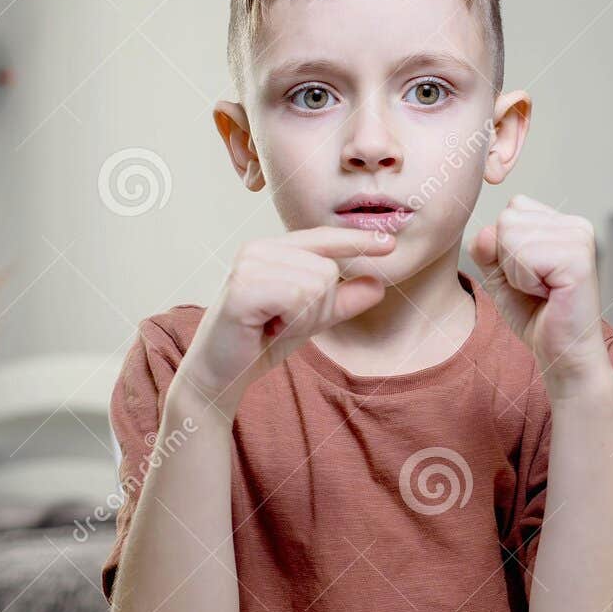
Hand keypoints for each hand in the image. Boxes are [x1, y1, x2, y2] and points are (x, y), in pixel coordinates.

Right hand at [175, 226, 395, 410]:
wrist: (221, 374)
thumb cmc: (260, 341)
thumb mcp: (311, 319)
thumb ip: (342, 301)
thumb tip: (379, 285)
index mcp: (272, 249)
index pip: (324, 237)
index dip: (357, 241)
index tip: (391, 244)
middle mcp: (258, 248)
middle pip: (328, 270)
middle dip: (318, 308)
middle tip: (283, 323)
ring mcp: (248, 264)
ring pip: (317, 284)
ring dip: (304, 317)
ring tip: (273, 325)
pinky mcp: (243, 287)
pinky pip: (299, 297)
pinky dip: (292, 321)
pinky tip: (267, 328)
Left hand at [470, 195, 612, 391]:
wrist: (563, 354)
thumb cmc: (537, 316)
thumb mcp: (500, 275)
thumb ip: (486, 248)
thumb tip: (486, 232)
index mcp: (563, 223)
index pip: (511, 208)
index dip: (505, 247)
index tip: (531, 275)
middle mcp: (576, 225)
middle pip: (507, 219)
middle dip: (508, 260)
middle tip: (536, 286)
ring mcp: (580, 239)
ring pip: (511, 235)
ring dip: (517, 273)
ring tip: (542, 290)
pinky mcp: (577, 259)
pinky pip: (523, 255)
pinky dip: (525, 282)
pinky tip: (548, 294)